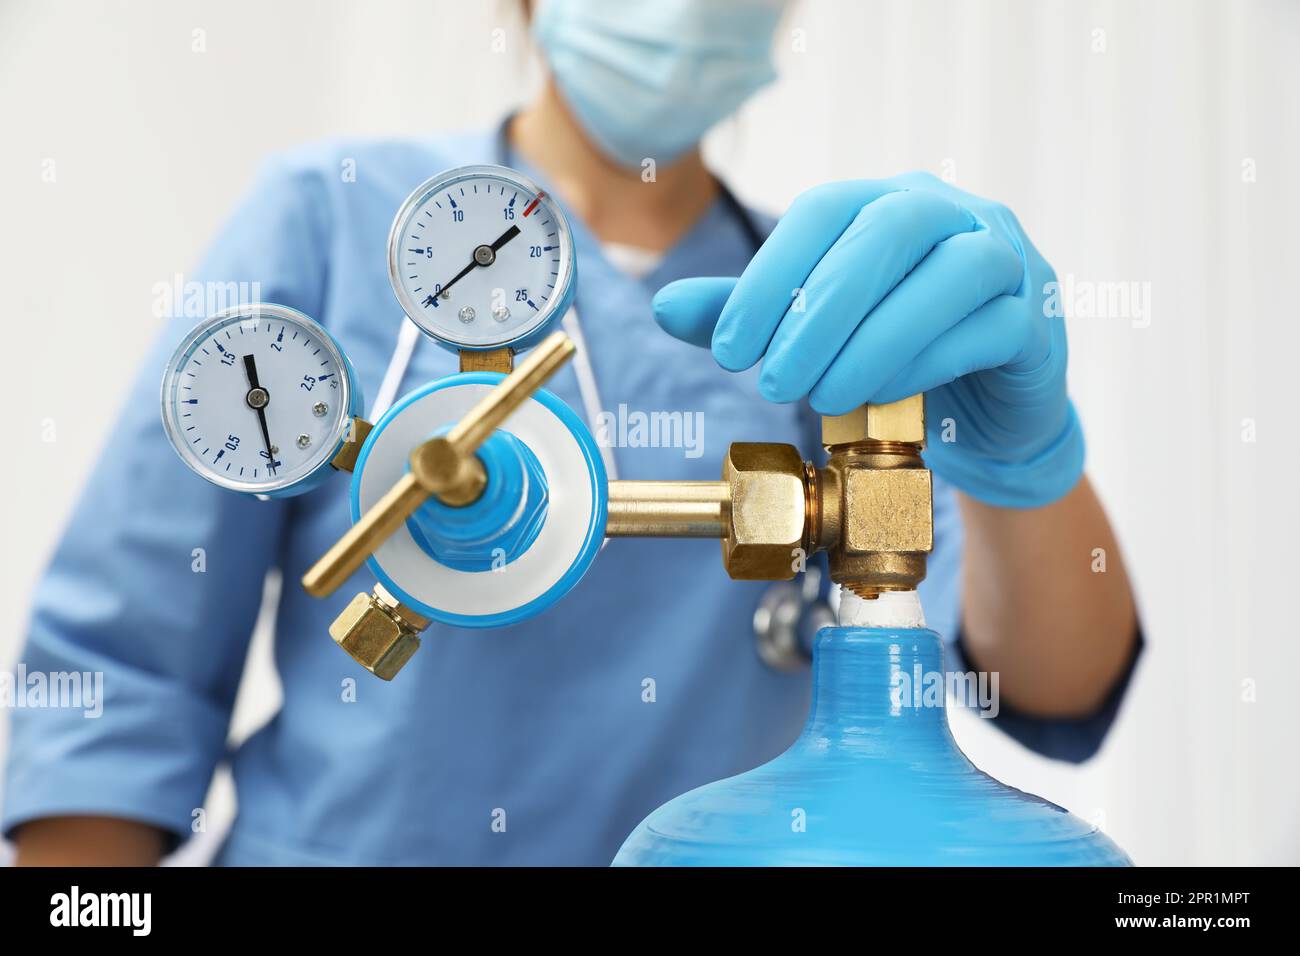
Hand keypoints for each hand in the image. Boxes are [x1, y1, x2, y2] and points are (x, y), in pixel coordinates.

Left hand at [653, 173, 1083, 507]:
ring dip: (871, 341)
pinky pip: (984, 330)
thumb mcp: (816, 331)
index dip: (769, 275)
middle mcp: (951, 213)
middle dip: (817, 310)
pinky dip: (925, 363)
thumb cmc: (896, 355)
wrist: (988, 410)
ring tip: (820, 396)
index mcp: (889, 200)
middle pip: (885, 231)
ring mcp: (1005, 260)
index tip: (728, 347)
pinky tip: (880, 396)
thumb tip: (664, 306)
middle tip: (772, 380)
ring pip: (945, 276)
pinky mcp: (1034, 319)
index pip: (824, 210)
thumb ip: (752, 312)